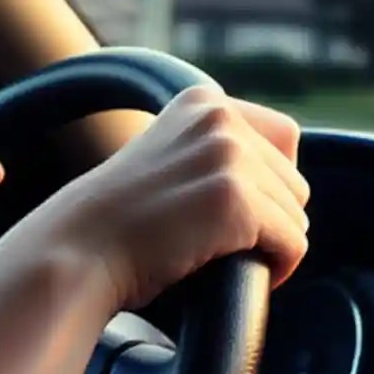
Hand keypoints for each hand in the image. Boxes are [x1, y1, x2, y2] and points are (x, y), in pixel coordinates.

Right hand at [25, 85, 310, 310]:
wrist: (78, 251)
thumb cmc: (118, 223)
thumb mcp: (168, 160)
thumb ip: (212, 152)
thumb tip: (281, 179)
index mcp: (203, 102)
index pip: (284, 138)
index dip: (267, 183)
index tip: (231, 210)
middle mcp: (219, 118)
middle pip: (294, 179)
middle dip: (269, 216)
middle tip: (224, 241)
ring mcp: (228, 156)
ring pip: (295, 214)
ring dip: (269, 243)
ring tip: (224, 256)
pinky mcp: (235, 200)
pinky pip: (292, 243)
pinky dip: (277, 267)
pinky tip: (235, 272)